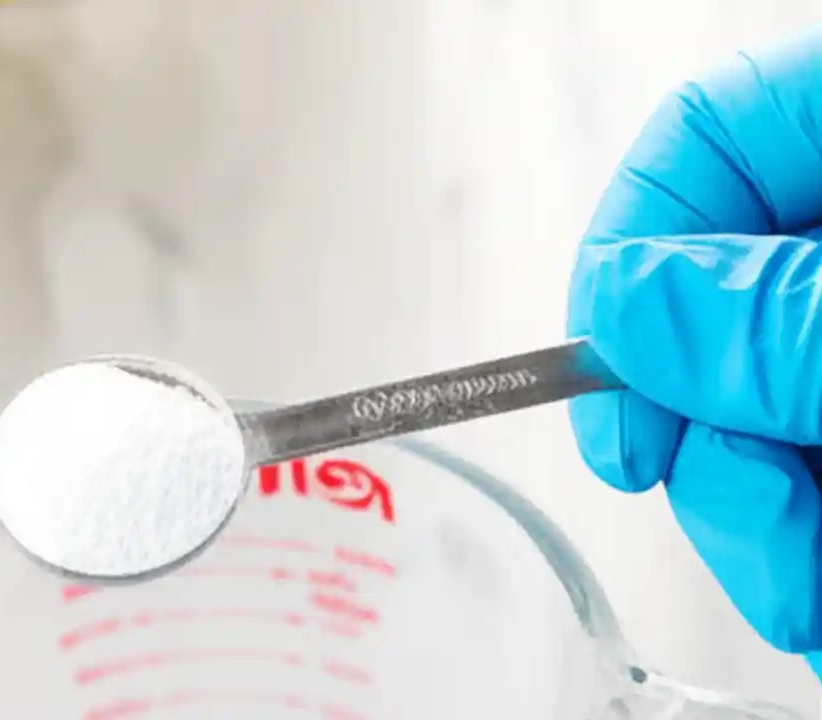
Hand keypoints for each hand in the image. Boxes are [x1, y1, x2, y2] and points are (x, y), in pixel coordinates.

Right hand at [568, 29, 821, 663]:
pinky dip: (805, 552)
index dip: (627, 256)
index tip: (611, 378)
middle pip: (712, 309)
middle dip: (698, 428)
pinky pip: (808, 492)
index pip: (699, 148)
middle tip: (727, 490)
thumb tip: (625, 315)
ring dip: (758, 521)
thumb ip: (777, 313)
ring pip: (758, 425)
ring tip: (809, 573)